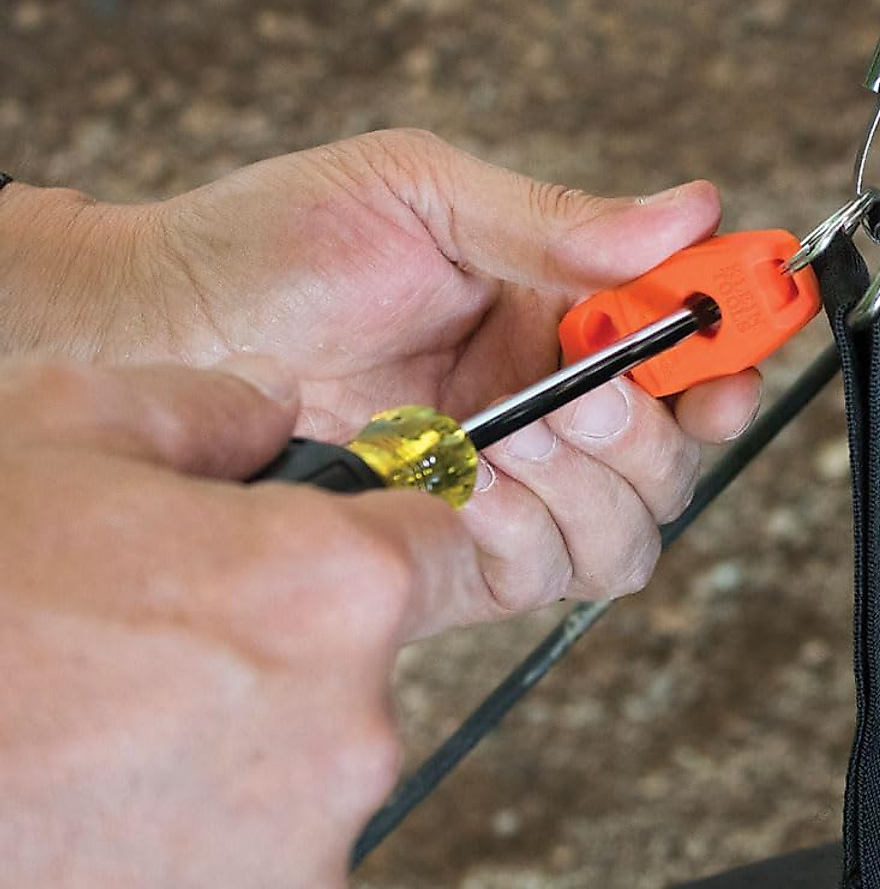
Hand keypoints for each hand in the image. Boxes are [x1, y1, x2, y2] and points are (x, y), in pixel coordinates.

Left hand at [0, 132, 760, 615]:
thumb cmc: (278, 241)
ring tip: (520, 425)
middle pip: (677, 450)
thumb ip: (555, 220)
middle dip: (654, 422)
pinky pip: (549, 568)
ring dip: (601, 478)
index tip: (735, 340)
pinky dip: (536, 529)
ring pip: (633, 524)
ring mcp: (508, 474)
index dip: (732, 344)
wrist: (163, 323)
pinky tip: (474, 478)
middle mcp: (548, 395)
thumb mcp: (421, 194)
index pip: (686, 337)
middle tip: (588, 381)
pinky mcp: (457, 538)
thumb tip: (686, 211)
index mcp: (555, 303)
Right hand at [0, 356, 485, 887]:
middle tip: (168, 628)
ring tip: (112, 712)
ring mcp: (298, 849)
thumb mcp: (64, 429)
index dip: (388, 528)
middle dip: (292, 631)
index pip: (443, 540)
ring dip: (240, 729)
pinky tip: (100, 786)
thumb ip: (209, 408)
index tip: (337, 537)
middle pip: (368, 653)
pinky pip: (259, 841)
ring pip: (311, 753)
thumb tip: (275, 407)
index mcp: (328, 588)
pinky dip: (201, 816)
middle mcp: (346, 728)